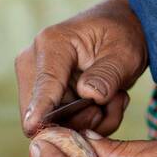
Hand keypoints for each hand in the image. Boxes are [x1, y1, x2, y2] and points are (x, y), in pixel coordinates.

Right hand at [15, 0, 147, 137]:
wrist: (122, 28)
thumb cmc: (123, 33)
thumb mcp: (125, 52)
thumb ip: (108, 74)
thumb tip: (89, 95)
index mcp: (52, 44)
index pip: (45, 84)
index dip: (40, 109)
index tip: (31, 129)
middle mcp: (34, 63)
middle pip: (43, 113)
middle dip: (83, 120)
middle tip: (115, 102)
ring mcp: (37, 81)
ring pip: (55, 123)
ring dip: (92, 121)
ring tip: (116, 97)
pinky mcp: (46, 97)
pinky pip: (64, 125)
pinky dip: (90, 121)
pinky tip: (108, 102)